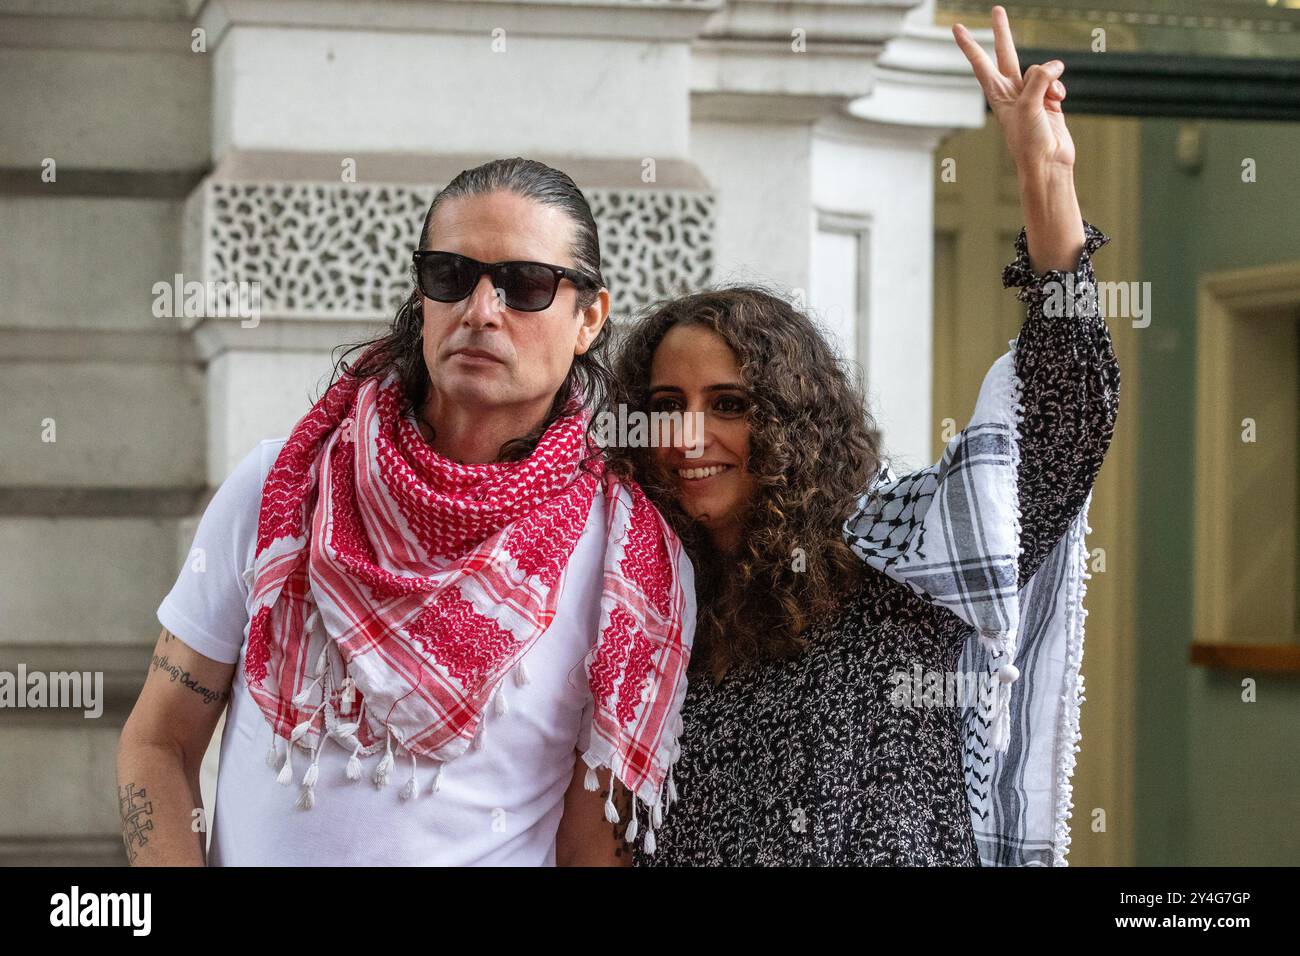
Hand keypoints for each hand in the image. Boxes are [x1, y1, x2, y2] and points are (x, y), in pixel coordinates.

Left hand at [952, 6, 1074, 175]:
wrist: (1048, 164)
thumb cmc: (1030, 142)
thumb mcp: (1029, 106)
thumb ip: (1038, 80)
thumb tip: (1054, 65)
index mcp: (997, 94)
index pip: (980, 63)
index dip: (969, 44)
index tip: (957, 28)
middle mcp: (1012, 91)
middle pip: (1006, 53)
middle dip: (1003, 32)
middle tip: (996, 9)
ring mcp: (1031, 94)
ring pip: (1041, 70)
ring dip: (1050, 81)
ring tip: (1050, 101)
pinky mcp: (1048, 100)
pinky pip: (1056, 82)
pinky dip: (1060, 90)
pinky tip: (1059, 103)